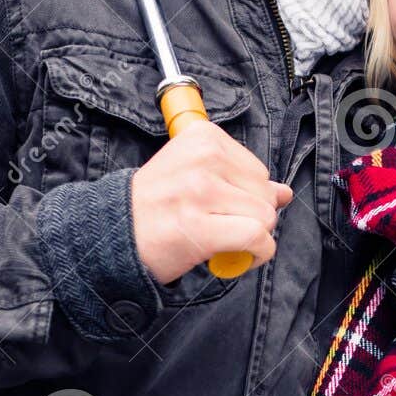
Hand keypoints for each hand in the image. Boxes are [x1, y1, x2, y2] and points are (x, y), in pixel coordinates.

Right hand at [130, 119, 292, 283]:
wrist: (110, 232)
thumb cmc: (154, 206)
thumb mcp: (194, 177)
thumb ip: (240, 180)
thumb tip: (284, 193)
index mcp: (203, 137)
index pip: (258, 170)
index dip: (247, 196)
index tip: (223, 208)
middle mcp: (203, 159)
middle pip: (265, 193)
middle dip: (252, 216)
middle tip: (222, 227)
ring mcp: (200, 192)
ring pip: (264, 216)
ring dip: (254, 237)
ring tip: (225, 241)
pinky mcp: (199, 227)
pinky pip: (256, 238)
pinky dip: (257, 254)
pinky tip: (239, 257)